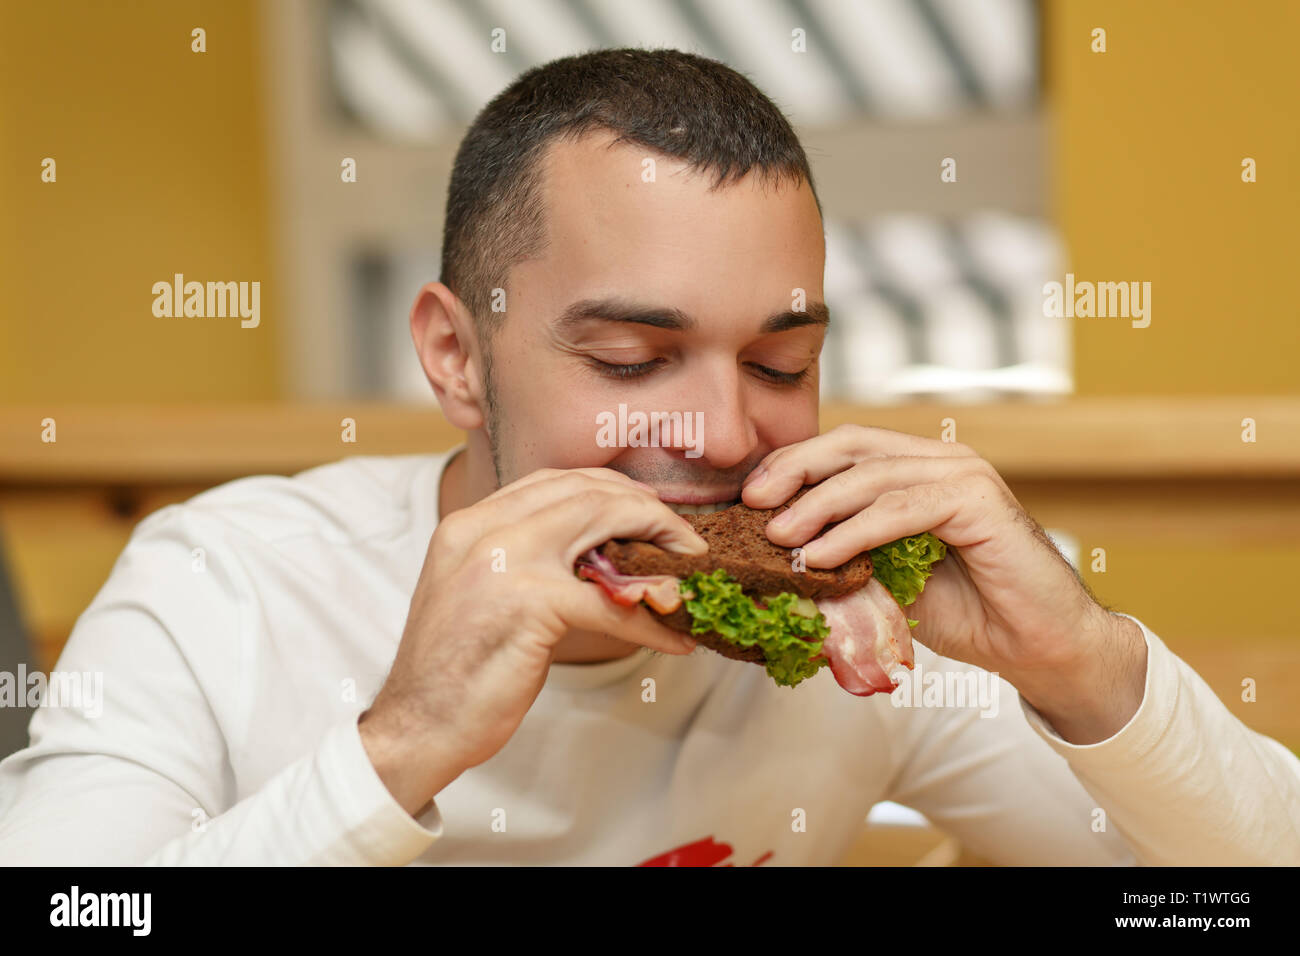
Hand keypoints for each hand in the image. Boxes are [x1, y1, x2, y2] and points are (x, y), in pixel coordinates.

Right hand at [360, 468, 706, 813]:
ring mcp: (504, 561)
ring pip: (604, 522)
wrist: (417, 728)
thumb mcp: (482, 593)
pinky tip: (675, 640)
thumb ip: (525, 560)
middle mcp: (483, 528)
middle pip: (588, 490)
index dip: (615, 492)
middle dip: (648, 512)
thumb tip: (601, 555)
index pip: (556, 479)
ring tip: (690, 576)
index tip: (650, 517)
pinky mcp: (529, 603)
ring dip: (660, 547)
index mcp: (471, 521)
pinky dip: (653, 621)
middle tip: (685, 545)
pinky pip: (611, 603)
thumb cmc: (457, 671)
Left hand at [741, 425, 1144, 739]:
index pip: (846, 448)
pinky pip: (904, 508)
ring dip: (819, 506)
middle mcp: (942, 460)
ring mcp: (964, 476)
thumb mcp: (888, 578)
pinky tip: (821, 555)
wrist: (1039, 647)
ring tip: (780, 536)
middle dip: (796, 471)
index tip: (750, 494)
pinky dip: (856, 531)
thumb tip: (779, 553)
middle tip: (753, 502)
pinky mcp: (980, 502)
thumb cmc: (967, 613)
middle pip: (854, 446)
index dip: (794, 463)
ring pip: (874, 476)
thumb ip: (846, 555)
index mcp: (919, 468)